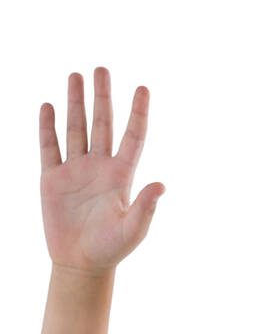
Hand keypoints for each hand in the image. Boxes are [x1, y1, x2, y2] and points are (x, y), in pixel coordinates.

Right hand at [39, 68, 164, 276]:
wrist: (81, 264)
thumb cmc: (112, 249)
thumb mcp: (133, 230)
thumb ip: (145, 207)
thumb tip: (162, 185)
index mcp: (122, 176)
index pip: (133, 137)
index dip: (138, 113)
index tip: (143, 88)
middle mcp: (100, 167)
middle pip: (103, 124)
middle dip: (102, 97)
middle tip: (102, 68)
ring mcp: (75, 171)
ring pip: (76, 129)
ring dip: (76, 103)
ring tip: (76, 75)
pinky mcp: (53, 179)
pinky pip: (49, 147)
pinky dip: (48, 127)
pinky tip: (48, 106)